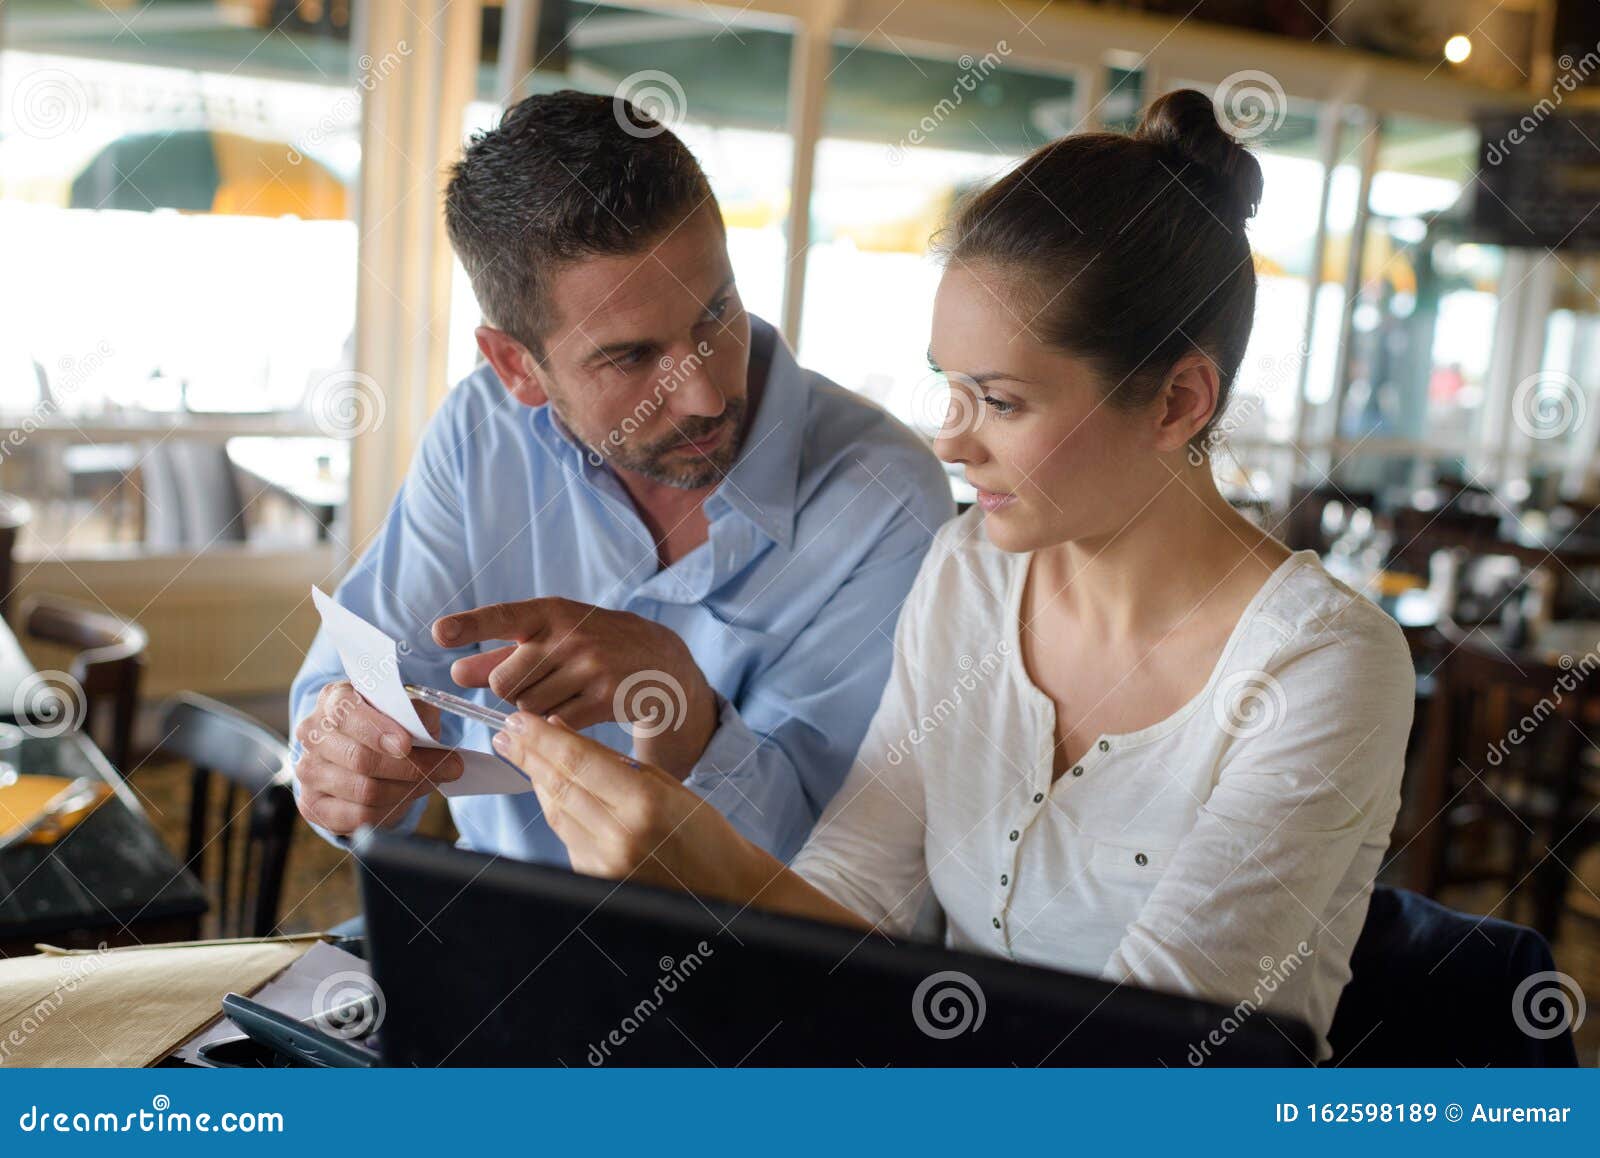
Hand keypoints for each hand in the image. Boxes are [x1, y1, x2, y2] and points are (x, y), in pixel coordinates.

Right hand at [293, 681, 463, 835]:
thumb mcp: (405, 707)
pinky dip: (392, 809)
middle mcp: (313, 734)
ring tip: (431, 780)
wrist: (363, 747)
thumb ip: (417, 713)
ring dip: (407, 789)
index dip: (378, 731)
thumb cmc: (388, 723)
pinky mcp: (313, 805)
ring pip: (364, 791)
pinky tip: (407, 796)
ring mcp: (308, 771)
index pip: (348, 714)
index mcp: (333, 699)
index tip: (406, 744)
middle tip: (448, 767)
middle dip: (410, 767)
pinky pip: (359, 817)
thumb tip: (427, 732)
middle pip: (360, 759)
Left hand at [433, 598, 717, 778]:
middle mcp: (569, 635)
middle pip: (503, 683)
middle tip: (534, 684)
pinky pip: (555, 724)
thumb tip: (457, 674)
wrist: (657, 658)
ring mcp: (589, 666)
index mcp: (550, 612)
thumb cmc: (589, 644)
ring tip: (562, 694)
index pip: (502, 618)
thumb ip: (500, 655)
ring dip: (534, 711)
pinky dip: (556, 725)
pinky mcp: (604, 697)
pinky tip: (575, 710)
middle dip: (508, 693)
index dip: (469, 626)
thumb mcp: (548, 637)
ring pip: (527, 708)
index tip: (439, 633)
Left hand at [491, 711, 758, 899]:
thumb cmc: (701, 831)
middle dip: (528, 755)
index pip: (578, 762)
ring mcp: (603, 865)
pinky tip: (550, 789)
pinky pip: (566, 837)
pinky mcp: (593, 882)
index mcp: (644, 804)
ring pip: (555, 812)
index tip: (519, 719)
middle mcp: (619, 837)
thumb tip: (561, 735)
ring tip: (521, 754)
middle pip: (558, 786)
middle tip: (506, 731)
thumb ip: (611, 762)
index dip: (543, 738)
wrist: (722, 888)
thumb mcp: (665, 784)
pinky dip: (556, 809)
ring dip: (537, 780)